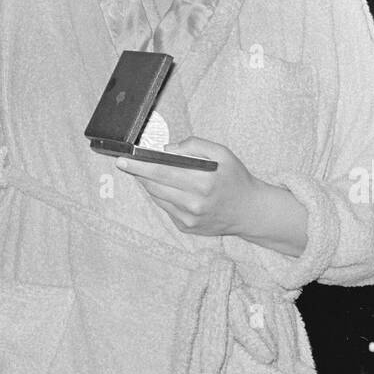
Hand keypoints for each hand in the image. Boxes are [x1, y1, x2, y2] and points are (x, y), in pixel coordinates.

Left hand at [116, 137, 262, 238]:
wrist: (250, 211)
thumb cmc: (235, 178)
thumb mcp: (222, 153)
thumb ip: (195, 145)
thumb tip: (167, 149)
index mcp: (203, 181)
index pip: (162, 171)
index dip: (140, 165)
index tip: (123, 160)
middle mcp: (195, 203)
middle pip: (154, 186)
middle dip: (138, 173)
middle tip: (126, 163)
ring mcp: (189, 218)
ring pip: (157, 197)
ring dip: (149, 184)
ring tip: (148, 173)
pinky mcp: (186, 228)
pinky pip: (166, 208)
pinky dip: (163, 196)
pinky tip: (170, 189)